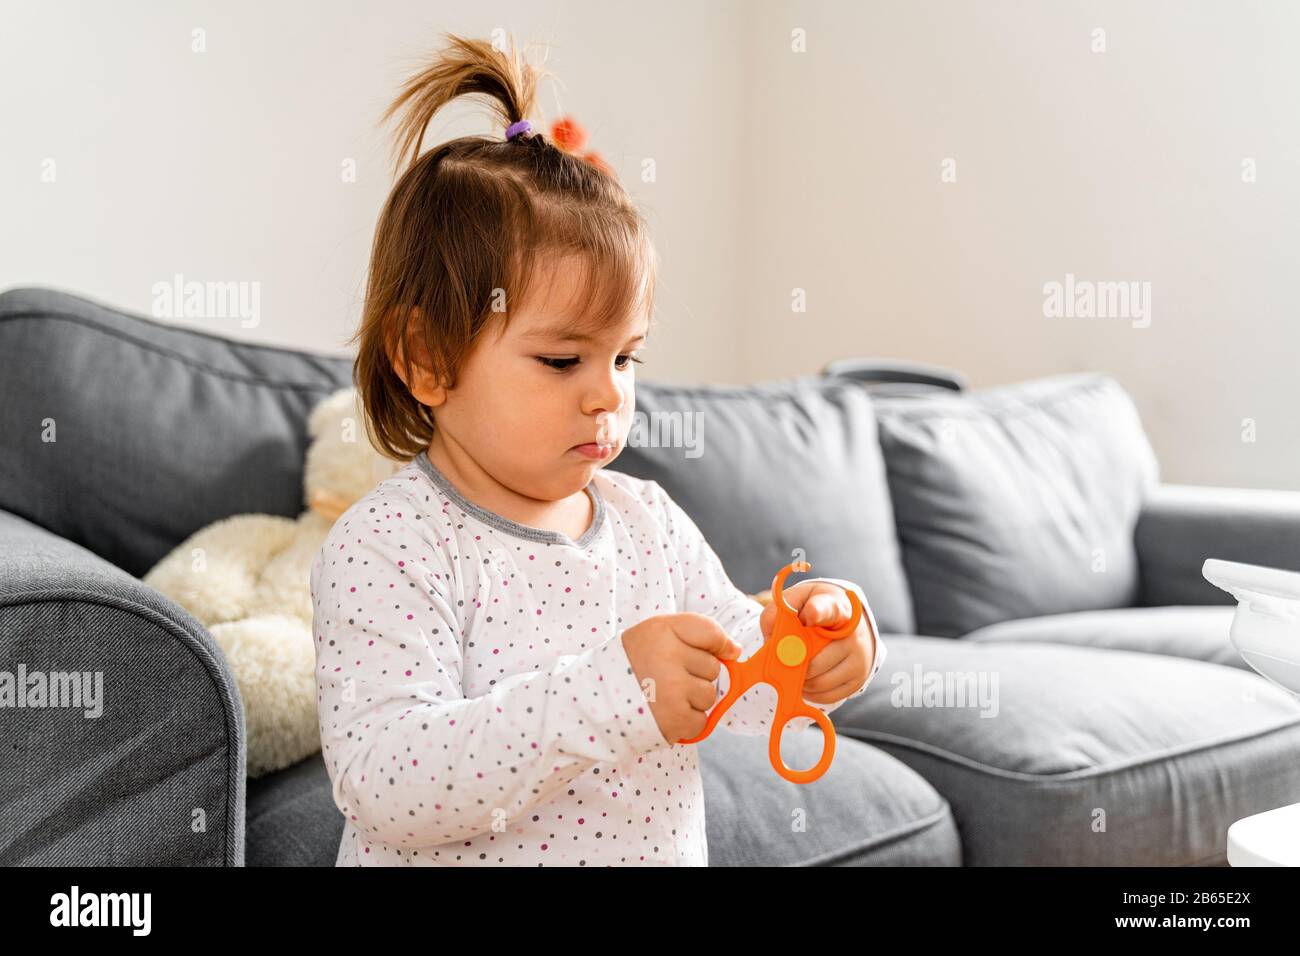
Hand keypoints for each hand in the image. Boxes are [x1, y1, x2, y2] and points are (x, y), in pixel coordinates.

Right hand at [621, 613, 742, 743]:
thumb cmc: (634, 664)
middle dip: (696, 675)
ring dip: (693, 699)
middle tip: (668, 677)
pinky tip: (665, 713)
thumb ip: (697, 632)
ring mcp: (673, 690)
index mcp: (662, 631)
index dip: (717, 644)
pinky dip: (686, 721)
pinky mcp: (676, 719)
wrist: (597, 701)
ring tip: (665, 696)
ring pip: (710, 695)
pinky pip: (701, 720)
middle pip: (713, 668)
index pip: (710, 632)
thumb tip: (735, 651)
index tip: (711, 652)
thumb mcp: (656, 633)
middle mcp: (668, 657)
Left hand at [758, 580, 874, 705]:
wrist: (850, 620)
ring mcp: (859, 658)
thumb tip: (772, 639)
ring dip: (801, 680)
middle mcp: (853, 634)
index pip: (827, 609)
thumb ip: (778, 611)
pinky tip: (808, 678)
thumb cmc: (818, 609)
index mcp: (835, 608)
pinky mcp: (859, 679)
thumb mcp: (798, 599)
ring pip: (818, 682)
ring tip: (798, 667)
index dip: (817, 612)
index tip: (810, 613)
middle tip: (787, 657)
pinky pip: (827, 696)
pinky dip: (811, 692)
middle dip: (794, 663)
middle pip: (814, 660)